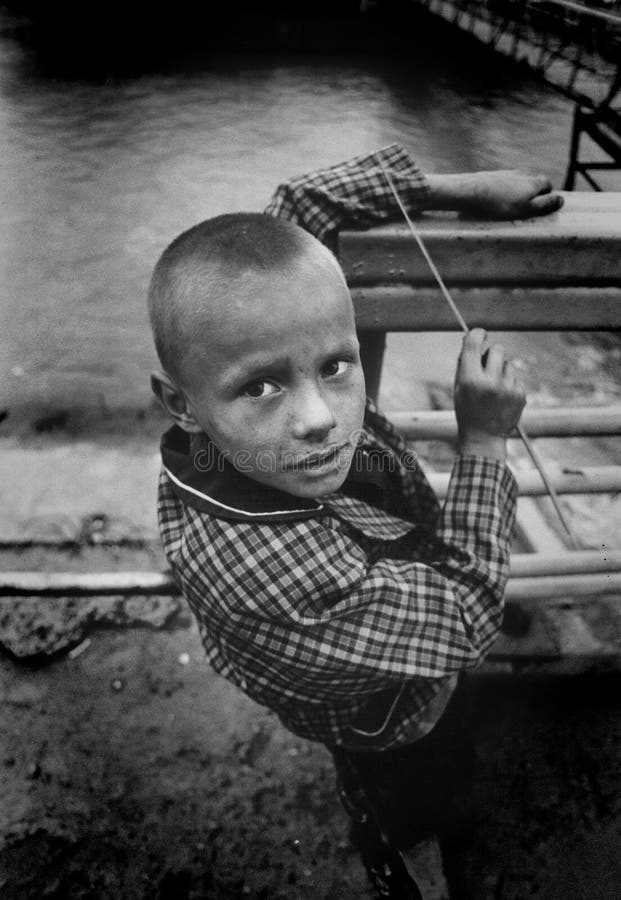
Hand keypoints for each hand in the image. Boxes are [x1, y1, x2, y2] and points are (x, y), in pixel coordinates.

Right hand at [454, 329, 525, 460]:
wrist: (484, 437)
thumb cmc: (467, 410)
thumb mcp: (458, 388)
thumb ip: (464, 363)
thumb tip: (473, 339)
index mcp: (470, 379)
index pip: (474, 343)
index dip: (478, 334)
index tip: (481, 334)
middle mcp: (490, 382)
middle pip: (498, 349)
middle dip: (492, 354)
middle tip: (487, 365)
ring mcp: (507, 389)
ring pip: (508, 364)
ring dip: (501, 371)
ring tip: (494, 389)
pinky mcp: (520, 395)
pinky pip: (515, 378)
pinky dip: (509, 384)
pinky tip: (501, 398)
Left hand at [463, 170, 563, 219]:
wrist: (471, 192)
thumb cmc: (499, 204)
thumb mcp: (526, 209)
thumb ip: (545, 205)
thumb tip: (561, 200)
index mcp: (534, 181)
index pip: (548, 185)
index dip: (546, 197)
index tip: (539, 209)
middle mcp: (522, 173)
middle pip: (533, 183)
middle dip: (532, 195)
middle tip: (523, 210)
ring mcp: (506, 173)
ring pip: (517, 184)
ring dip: (516, 194)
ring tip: (507, 208)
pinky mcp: (492, 176)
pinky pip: (502, 185)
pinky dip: (502, 193)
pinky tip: (494, 203)